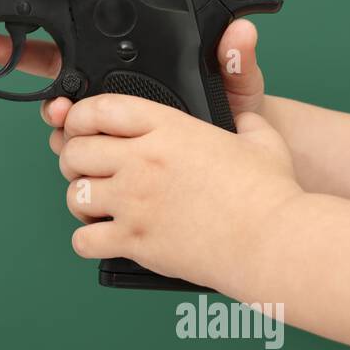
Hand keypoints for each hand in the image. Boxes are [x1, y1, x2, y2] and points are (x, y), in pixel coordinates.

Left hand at [0, 19, 291, 287]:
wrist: (274, 241)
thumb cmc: (270, 193)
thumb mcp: (262, 139)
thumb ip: (246, 121)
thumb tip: (248, 118)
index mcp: (168, 128)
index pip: (100, 108)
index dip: (80, 116)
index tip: (80, 126)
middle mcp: (143, 160)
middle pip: (76, 151)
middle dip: (75, 160)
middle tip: (88, 170)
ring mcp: (135, 201)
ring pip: (75, 194)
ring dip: (82, 199)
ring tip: (97, 205)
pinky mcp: (135, 240)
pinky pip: (84, 239)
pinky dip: (88, 240)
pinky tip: (103, 238)